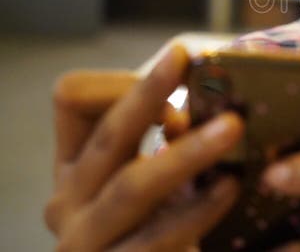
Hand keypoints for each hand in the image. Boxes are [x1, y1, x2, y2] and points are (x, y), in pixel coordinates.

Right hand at [44, 46, 244, 250]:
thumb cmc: (157, 224)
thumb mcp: (151, 176)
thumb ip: (169, 138)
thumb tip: (206, 105)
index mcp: (74, 166)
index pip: (72, 99)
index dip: (122, 81)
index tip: (176, 69)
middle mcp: (67, 202)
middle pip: (107, 137)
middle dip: (152, 97)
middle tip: (194, 65)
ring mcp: (86, 243)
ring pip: (132, 188)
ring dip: (186, 153)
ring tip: (231, 129)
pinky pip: (157, 238)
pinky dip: (197, 210)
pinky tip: (229, 188)